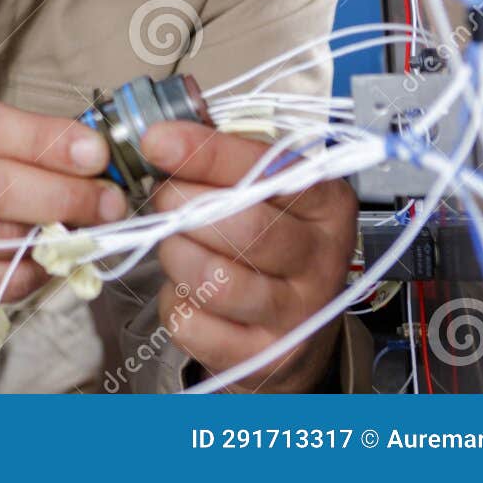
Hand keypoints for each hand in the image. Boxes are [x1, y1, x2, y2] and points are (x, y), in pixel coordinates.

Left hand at [143, 121, 356, 391]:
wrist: (293, 328)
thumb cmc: (268, 242)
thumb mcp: (262, 191)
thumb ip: (221, 155)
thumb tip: (164, 124)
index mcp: (326, 205)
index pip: (270, 170)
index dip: (207, 153)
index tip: (157, 140)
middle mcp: (321, 260)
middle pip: (242, 227)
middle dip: (181, 205)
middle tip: (163, 198)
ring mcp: (296, 314)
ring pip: (215, 279)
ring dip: (176, 254)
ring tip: (176, 244)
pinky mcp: (264, 357)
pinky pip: (195, 324)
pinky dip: (175, 302)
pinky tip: (185, 290)